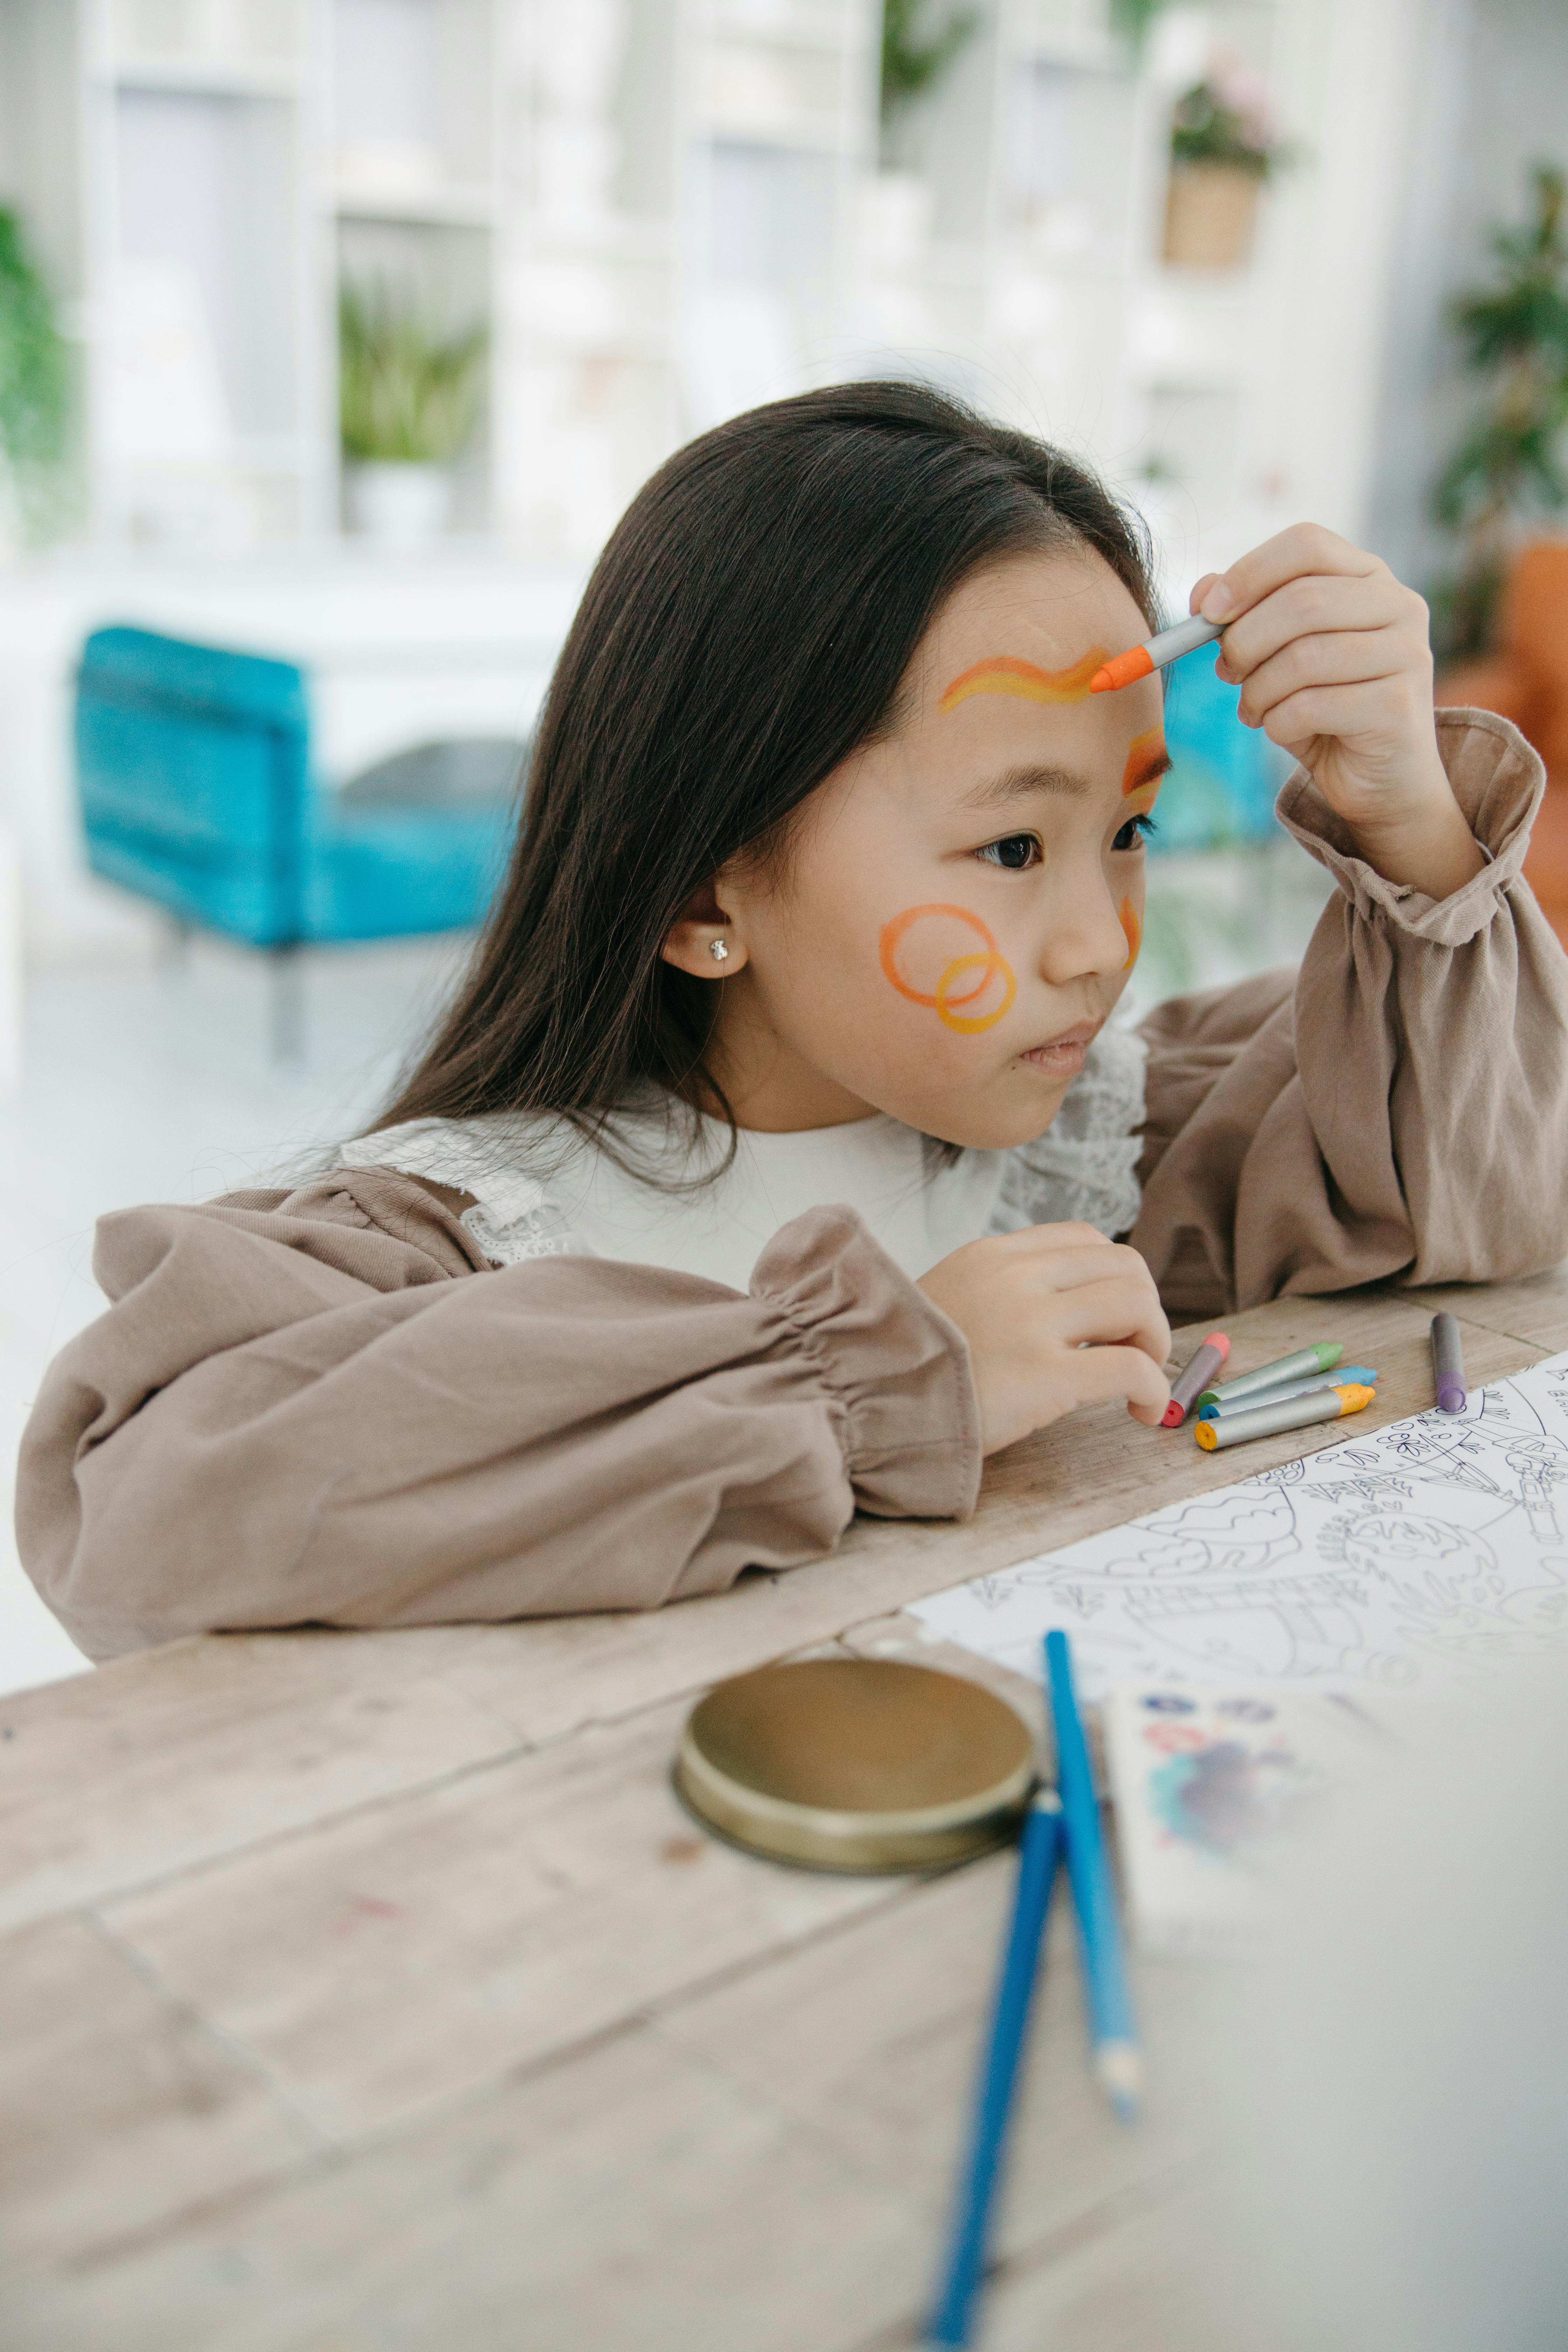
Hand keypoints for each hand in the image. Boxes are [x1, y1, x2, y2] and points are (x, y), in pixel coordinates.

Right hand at [918, 1223, 1170, 1454]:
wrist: (857, 1405)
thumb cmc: (900, 1370)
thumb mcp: (945, 1304)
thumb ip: (998, 1297)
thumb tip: (1064, 1321)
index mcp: (990, 1256)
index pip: (1083, 1239)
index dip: (1114, 1278)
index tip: (1110, 1321)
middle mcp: (1014, 1276)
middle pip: (1124, 1265)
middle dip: (1144, 1309)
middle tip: (1134, 1352)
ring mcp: (1030, 1322)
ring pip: (1137, 1302)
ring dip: (1153, 1342)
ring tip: (1137, 1382)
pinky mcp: (1044, 1375)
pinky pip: (1132, 1367)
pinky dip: (1152, 1389)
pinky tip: (1142, 1412)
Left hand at [1194, 523, 1483, 899]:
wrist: (1380, 780)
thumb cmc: (1325, 708)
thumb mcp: (1279, 654)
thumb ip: (1246, 615)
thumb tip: (1203, 592)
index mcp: (1369, 577)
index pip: (1306, 544)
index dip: (1249, 573)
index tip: (1209, 611)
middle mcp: (1399, 605)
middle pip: (1301, 600)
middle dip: (1245, 640)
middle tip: (1226, 671)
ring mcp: (1407, 654)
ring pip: (1303, 657)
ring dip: (1259, 689)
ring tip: (1254, 707)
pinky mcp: (1398, 707)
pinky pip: (1311, 706)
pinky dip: (1277, 722)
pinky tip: (1279, 729)